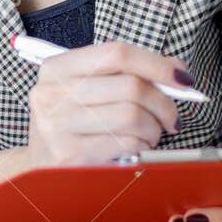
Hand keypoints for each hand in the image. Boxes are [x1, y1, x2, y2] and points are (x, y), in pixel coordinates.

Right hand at [26, 40, 187, 167]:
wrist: (40, 168)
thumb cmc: (72, 124)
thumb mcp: (86, 91)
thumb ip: (126, 75)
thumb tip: (177, 73)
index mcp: (56, 68)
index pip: (116, 53)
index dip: (156, 64)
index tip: (182, 79)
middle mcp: (52, 93)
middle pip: (130, 86)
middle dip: (163, 103)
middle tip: (170, 116)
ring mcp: (57, 125)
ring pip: (132, 115)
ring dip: (154, 127)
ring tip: (151, 133)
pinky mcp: (69, 154)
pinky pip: (126, 143)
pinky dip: (142, 146)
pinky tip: (137, 147)